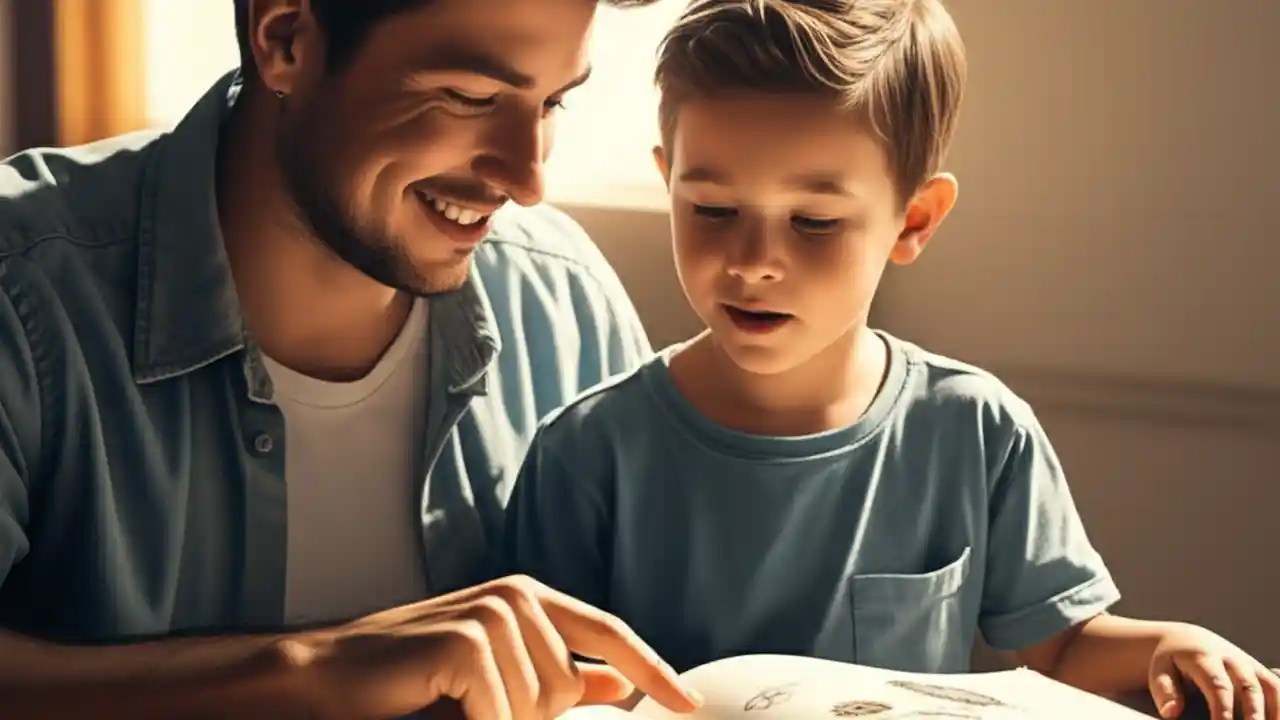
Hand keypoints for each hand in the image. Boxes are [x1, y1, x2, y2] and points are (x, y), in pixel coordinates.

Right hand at [283, 575, 701, 719]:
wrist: (326, 678)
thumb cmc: (411, 682)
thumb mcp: (497, 678)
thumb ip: (559, 676)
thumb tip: (618, 685)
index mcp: (530, 598)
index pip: (610, 633)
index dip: (653, 670)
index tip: (690, 704)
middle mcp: (517, 596)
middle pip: (570, 689)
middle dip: (530, 718)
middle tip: (470, 707)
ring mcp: (493, 614)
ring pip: (539, 708)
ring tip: (451, 706)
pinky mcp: (467, 641)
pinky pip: (503, 718)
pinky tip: (440, 709)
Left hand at [1148, 623, 1279, 719]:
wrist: (1187, 640)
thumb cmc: (1171, 662)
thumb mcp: (1160, 672)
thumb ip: (1164, 691)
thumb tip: (1171, 713)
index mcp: (1204, 657)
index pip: (1218, 686)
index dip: (1223, 710)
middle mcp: (1231, 658)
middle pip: (1248, 687)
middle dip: (1253, 714)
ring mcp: (1248, 663)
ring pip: (1269, 685)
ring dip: (1275, 710)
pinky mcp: (1259, 670)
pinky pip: (1277, 686)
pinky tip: (1278, 719)